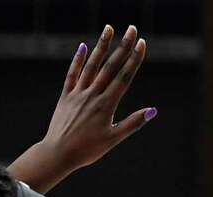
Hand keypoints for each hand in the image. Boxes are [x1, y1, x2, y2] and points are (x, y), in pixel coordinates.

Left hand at [13, 25, 153, 190]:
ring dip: (102, 45)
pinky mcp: (66, 96)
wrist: (59, 153)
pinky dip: (78, 59)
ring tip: (109, 28)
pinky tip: (84, 46)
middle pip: (110, 66)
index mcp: (106, 105)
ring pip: (92, 65)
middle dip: (123, 46)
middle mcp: (93, 94)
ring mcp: (78, 93)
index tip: (142, 43)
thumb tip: (153, 110)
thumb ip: (133, 123)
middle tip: (132, 29)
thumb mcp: (113, 139)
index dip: (134, 59)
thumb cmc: (88, 150)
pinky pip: (73, 74)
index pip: (124, 77)